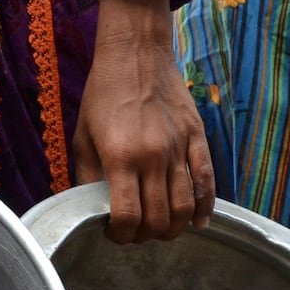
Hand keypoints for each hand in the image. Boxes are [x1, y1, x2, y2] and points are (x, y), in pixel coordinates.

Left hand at [71, 22, 214, 242]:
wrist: (135, 52)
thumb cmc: (103, 93)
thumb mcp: (82, 136)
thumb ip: (87, 178)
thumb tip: (92, 211)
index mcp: (120, 158)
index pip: (127, 217)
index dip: (120, 235)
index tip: (114, 234)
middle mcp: (153, 157)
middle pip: (158, 219)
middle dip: (145, 236)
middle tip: (135, 232)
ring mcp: (179, 148)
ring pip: (185, 207)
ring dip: (173, 228)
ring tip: (161, 229)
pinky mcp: (196, 137)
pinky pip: (206, 180)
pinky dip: (205, 207)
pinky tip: (199, 223)